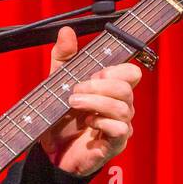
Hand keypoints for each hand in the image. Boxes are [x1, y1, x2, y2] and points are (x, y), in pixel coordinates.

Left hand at [38, 26, 142, 176]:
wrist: (51, 152)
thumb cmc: (60, 118)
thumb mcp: (57, 83)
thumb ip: (63, 57)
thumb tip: (66, 31)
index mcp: (112, 90)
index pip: (131, 72)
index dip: (115, 70)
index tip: (93, 73)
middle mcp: (121, 106)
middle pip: (126, 88)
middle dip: (98, 86)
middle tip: (75, 91)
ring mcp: (121, 125)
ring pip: (123, 107)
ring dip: (95, 102)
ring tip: (73, 104)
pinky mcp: (115, 144)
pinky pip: (120, 129)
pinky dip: (101, 123)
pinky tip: (86, 123)